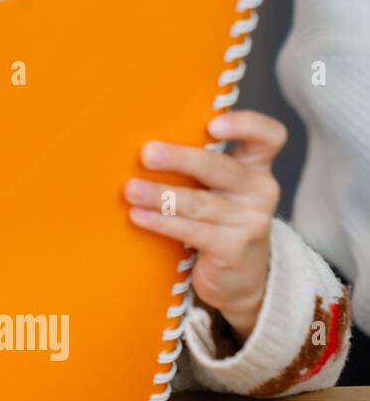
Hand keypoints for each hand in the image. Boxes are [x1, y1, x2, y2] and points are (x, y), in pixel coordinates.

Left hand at [124, 109, 285, 342]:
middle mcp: (259, 190)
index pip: (268, 137)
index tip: (213, 124)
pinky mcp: (234, 248)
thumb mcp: (219, 187)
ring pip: (200, 203)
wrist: (239, 276)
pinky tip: (138, 216)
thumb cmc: (218, 218)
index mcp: (255, 166)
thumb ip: (198, 164)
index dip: (247, 125)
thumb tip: (143, 143)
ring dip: (161, 195)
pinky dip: (162, 222)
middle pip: (222, 168)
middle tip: (147, 153)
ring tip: (131, 189)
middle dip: (182, 159)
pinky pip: (193, 231)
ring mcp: (250, 221)